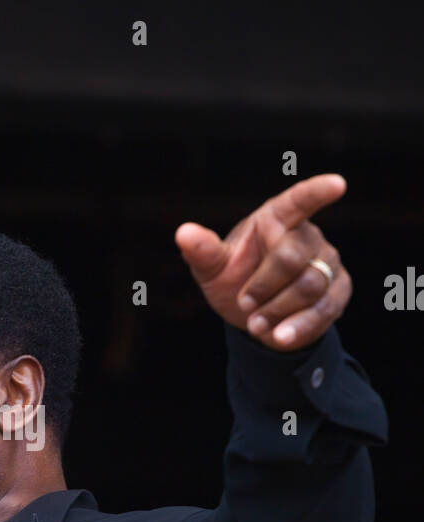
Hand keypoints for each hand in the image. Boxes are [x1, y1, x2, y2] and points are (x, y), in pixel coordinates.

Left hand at [174, 173, 351, 350]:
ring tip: (255, 325)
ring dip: (277, 309)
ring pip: (310, 285)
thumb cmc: (234, 280)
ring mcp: (327, 262)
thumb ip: (203, 251)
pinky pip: (324, 309)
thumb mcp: (213, 269)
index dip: (317, 191)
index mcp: (276, 218)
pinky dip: (298, 326)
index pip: (299, 200)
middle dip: (265, 285)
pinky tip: (280, 336)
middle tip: (245, 304)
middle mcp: (307, 236)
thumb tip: (183, 233)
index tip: (337, 184)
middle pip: (292, 256)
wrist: (255, 319)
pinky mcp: (338, 290)